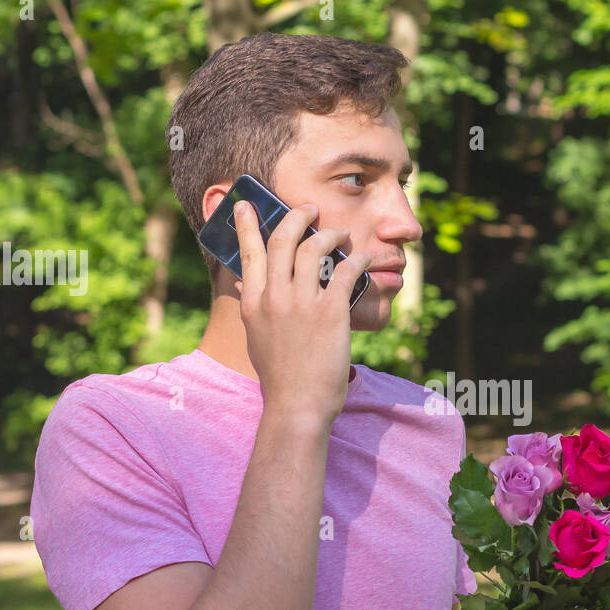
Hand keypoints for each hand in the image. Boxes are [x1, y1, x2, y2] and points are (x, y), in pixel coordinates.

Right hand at [233, 200, 371, 426]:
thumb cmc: (281, 377)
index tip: (246, 204)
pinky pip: (345, 271)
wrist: (297, 405)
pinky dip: (357, 260)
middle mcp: (274, 297)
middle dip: (297, 217)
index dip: (248, 224)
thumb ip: (253, 308)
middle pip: (283, 239)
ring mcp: (302, 303)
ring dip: (329, 233)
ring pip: (314, 248)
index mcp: (254, 303)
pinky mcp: (331, 312)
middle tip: (309, 209)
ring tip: (340, 233)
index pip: (249, 253)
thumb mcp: (256, 339)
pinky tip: (364, 259)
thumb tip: (245, 285)